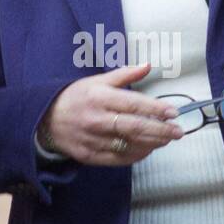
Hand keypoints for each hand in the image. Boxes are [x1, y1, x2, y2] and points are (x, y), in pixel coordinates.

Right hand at [40, 61, 184, 165]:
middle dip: (161, 130)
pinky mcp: (90, 155)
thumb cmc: (76, 97)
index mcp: (99, 97)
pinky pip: (119, 158)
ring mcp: (93, 139)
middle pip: (135, 127)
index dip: (156, 109)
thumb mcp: (97, 81)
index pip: (134, 104)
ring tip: (167, 139)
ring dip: (152, 143)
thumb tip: (147, 66)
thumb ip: (124, 75)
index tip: (173, 112)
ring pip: (129, 145)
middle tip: (178, 131)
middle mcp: (97, 119)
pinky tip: (148, 149)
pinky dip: (137, 155)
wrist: (46, 120)